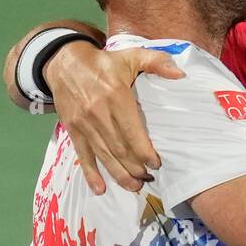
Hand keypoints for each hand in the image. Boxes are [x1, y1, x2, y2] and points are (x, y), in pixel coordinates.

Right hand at [45, 43, 185, 195]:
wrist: (64, 61)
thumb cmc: (103, 62)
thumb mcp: (131, 56)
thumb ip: (157, 62)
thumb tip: (181, 74)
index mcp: (116, 96)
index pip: (133, 131)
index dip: (145, 152)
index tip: (156, 163)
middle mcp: (99, 113)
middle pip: (120, 149)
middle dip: (136, 168)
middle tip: (148, 179)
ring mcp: (84, 124)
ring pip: (105, 155)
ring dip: (120, 175)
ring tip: (134, 187)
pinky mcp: (73, 130)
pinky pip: (83, 155)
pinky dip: (91, 174)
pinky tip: (100, 189)